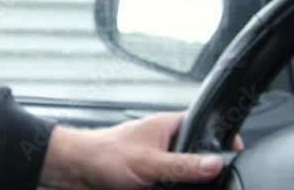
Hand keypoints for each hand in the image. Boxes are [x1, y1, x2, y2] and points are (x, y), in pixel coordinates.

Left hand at [41, 111, 243, 189]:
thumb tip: (215, 163)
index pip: (203, 125)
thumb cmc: (101, 154)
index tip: (235, 154)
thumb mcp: (149, 162)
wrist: (72, 171)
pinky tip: (170, 189)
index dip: (220, 139)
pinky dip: (171, 188)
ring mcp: (155, 161)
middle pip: (196, 155)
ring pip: (183, 174)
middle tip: (209, 180)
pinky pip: (169, 185)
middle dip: (203, 169)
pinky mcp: (147, 179)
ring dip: (184, 183)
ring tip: (177, 185)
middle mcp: (162, 143)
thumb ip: (183, 164)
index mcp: (165, 127)